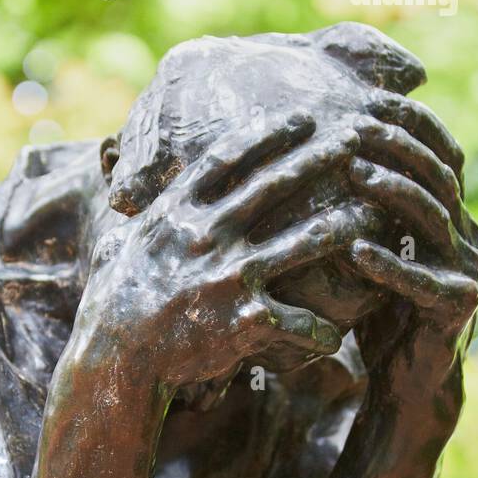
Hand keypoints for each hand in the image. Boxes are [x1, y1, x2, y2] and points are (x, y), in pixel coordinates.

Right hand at [81, 111, 383, 391]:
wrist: (114, 361)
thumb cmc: (109, 305)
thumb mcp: (114, 246)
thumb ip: (131, 212)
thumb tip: (119, 180)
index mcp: (177, 212)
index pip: (229, 160)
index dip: (270, 134)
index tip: (303, 116)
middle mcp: (206, 236)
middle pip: (272, 187)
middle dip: (317, 159)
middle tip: (354, 137)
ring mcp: (228, 276)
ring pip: (299, 245)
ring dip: (338, 229)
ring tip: (368, 217)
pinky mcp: (243, 320)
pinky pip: (296, 322)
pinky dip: (319, 330)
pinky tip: (338, 334)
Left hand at [343, 92, 477, 374]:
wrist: (409, 380)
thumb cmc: (382, 314)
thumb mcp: (375, 255)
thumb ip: (367, 214)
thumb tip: (323, 158)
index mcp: (454, 216)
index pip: (440, 153)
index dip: (409, 123)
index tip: (365, 98)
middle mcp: (470, 236)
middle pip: (439, 176)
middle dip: (397, 147)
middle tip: (354, 127)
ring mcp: (470, 270)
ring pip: (433, 220)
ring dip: (392, 193)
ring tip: (354, 174)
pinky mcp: (458, 307)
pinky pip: (420, 280)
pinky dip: (387, 264)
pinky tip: (354, 250)